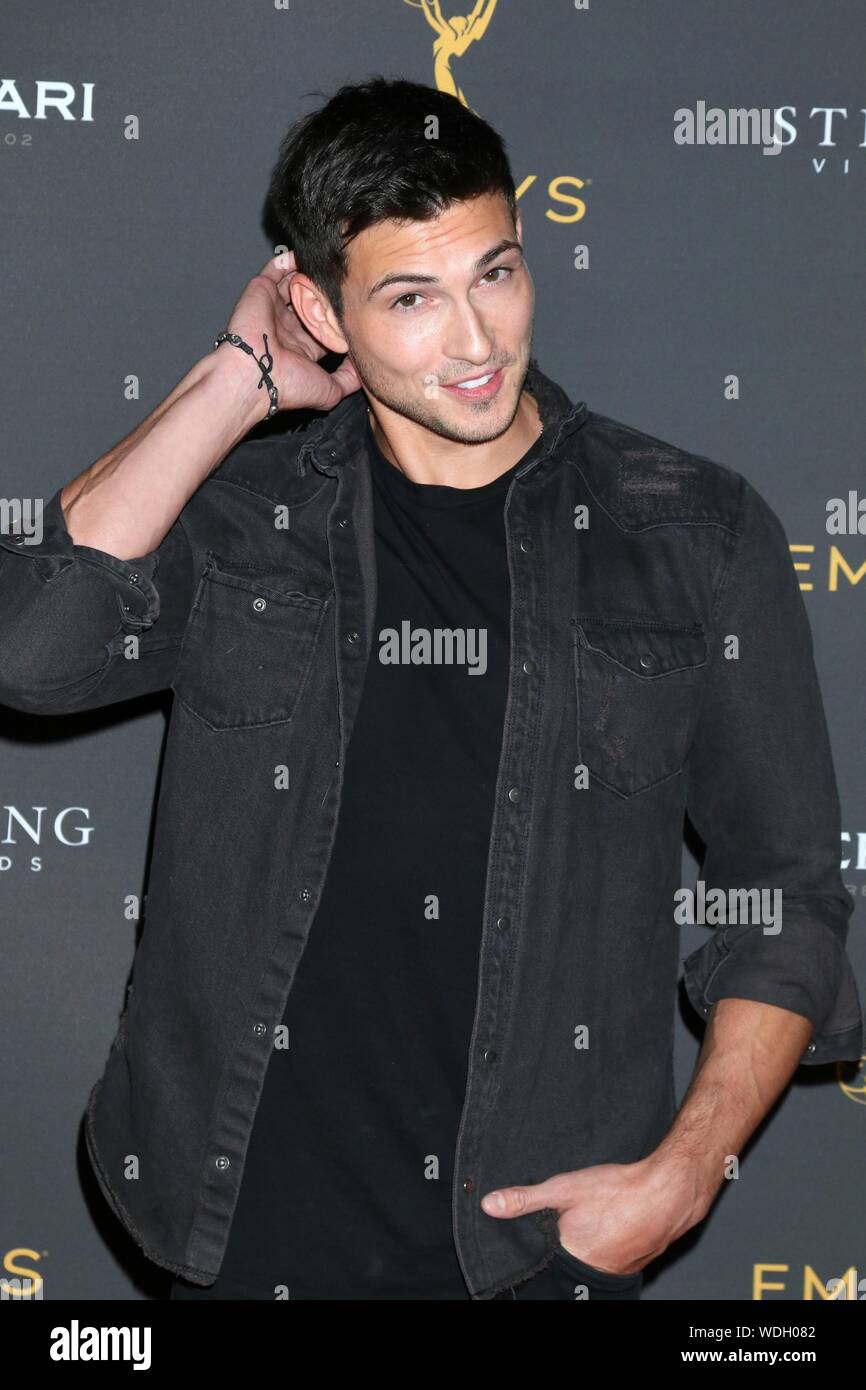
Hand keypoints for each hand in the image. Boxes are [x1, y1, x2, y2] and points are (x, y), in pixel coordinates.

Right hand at [222, 251, 361, 417]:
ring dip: (311, 274)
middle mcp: (287, 328)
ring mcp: (273, 308)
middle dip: (326, 292)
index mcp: (302, 349)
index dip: (338, 316)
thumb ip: (350, 378)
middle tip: (344, 281)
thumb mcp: (331, 390)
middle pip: (311, 302)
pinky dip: (288, 259)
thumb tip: (365, 366)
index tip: (354, 307)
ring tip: (328, 265)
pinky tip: (305, 254)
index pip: (325, 326)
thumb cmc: (288, 386)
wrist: (254, 374)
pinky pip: (275, 269)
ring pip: (295, 283)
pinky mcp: (261, 291)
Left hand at [480, 1156, 702, 1278]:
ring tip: (593, 1221)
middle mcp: (592, 1274)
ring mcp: (615, 1272)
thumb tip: (490, 1205)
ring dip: (585, 1246)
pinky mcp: (632, 1265)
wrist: (669, 1193)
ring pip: (588, 1263)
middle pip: (566, 1264)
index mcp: (571, 1259)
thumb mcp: (564, 1188)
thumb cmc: (618, 1191)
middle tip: (575, 1220)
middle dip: (563, 1244)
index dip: (539, 1248)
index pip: (542, 1264)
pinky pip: (610, 1260)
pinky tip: (609, 1225)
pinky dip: (605, 1246)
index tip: (544, 1233)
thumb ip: (525, 1199)